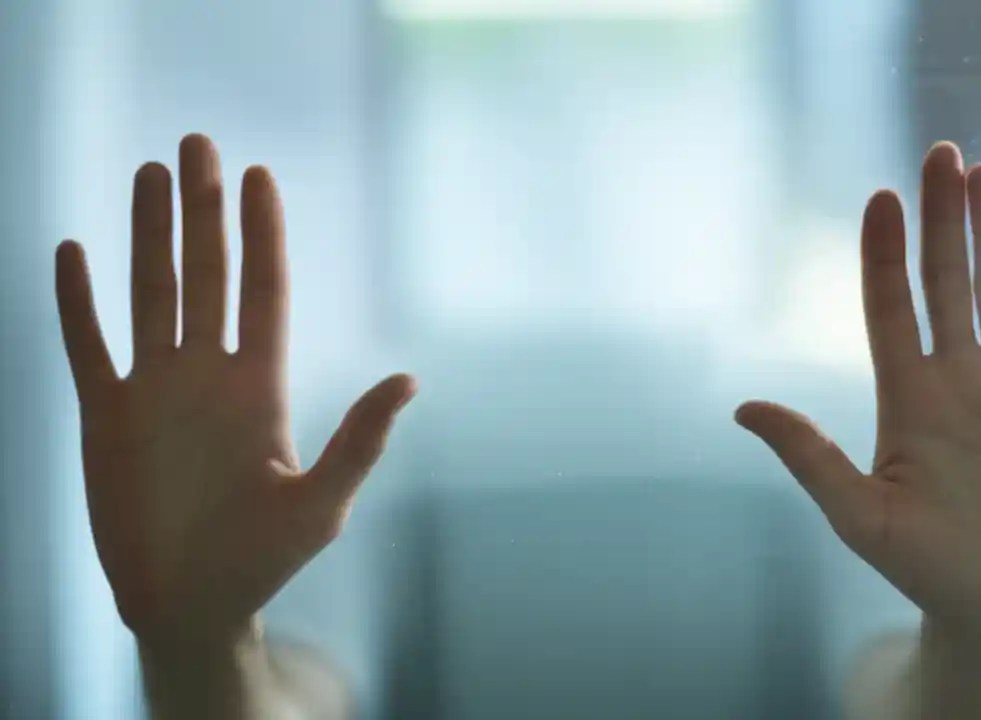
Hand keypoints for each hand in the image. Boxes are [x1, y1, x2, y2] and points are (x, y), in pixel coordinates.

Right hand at [55, 134, 416, 649]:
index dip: (261, 233)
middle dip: (202, 210)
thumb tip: (409, 379)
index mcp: (260, 385)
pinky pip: (88, 345)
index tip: (259, 176)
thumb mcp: (320, 502)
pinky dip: (78, 301)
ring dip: (145, 233)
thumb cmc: (263, 560)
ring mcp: (156, 390)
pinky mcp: (108, 416)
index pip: (263, 289)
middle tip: (199, 143)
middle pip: (206, 273)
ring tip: (148, 172)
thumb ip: (360, 439)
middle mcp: (208, 375)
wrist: (190, 603)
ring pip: (150, 292)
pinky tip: (74, 252)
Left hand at [737, 142, 980, 652]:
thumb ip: (808, 457)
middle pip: (945, 281)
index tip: (880, 198)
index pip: (890, 306)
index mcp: (905, 394)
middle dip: (941, 219)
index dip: (884, 253)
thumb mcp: (855, 513)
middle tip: (939, 153)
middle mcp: (956, 379)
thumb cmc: (917, 564)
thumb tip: (741, 408)